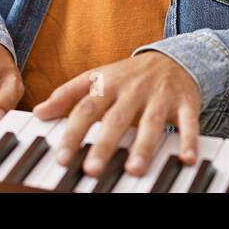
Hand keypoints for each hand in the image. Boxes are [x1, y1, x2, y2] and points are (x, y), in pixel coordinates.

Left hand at [32, 51, 201, 178]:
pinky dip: (189, 140)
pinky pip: (188, 123)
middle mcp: (133, 90)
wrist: (172, 58)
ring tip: (134, 169)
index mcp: (108, 84)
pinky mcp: (185, 103)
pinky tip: (187, 159)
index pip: (86, 110)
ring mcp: (160, 97)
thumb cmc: (128, 76)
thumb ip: (67, 96)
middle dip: (105, 145)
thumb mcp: (96, 79)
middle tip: (92, 169)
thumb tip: (39, 113)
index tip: (61, 157)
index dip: (73, 133)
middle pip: (116, 119)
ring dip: (143, 147)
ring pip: (151, 123)